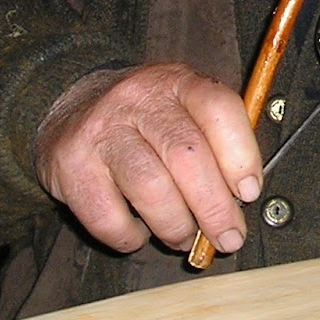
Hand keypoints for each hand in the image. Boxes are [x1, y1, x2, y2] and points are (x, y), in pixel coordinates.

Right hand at [34, 63, 262, 255]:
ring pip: (150, 188)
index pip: (218, 109)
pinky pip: (108, 216)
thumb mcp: (183, 109)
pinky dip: (130, 237)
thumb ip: (216, 142)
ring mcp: (100, 129)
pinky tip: (138, 234)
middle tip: (227, 236)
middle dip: (214, 208)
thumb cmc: (144, 119)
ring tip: (184, 237)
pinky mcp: (70, 164)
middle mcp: (138, 99)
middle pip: (186, 156)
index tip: (249, 192)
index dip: (241, 155)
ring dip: (176, 226)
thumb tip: (244, 198)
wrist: (73, 106)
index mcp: (177, 82)